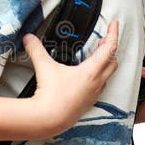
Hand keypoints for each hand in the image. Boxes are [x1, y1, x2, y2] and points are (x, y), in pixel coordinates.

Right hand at [23, 20, 119, 135]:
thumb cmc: (51, 96)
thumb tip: (29, 38)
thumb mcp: (44, 67)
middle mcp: (97, 83)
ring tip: (97, 56)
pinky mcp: (88, 103)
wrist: (49, 120)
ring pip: (108, 75)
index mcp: (91, 72)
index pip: (109, 48)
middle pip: (113, 62)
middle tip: (104, 40)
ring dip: (106, 63)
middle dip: (110, 48)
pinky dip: (99, 77)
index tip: (114, 24)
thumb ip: (37, 50)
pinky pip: (100, 87)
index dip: (113, 34)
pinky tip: (88, 76)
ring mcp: (94, 94)